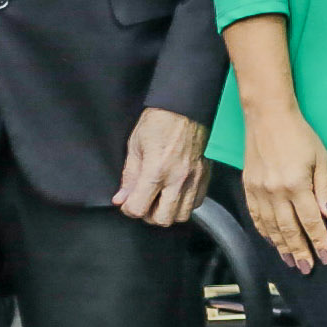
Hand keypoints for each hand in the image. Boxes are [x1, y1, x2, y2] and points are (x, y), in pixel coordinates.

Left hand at [113, 108, 209, 226]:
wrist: (186, 107)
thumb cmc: (159, 122)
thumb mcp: (135, 146)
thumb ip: (129, 176)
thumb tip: (122, 198)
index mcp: (156, 170)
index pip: (139, 208)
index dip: (128, 208)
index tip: (127, 201)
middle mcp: (178, 178)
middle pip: (163, 219)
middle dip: (149, 215)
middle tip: (144, 202)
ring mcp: (194, 178)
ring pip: (183, 215)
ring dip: (169, 211)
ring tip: (161, 199)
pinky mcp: (205, 175)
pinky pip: (198, 202)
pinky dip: (186, 203)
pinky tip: (176, 192)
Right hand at [240, 105, 326, 273]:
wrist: (267, 117)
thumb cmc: (300, 135)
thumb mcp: (322, 158)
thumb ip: (326, 188)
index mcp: (296, 185)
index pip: (311, 221)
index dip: (320, 241)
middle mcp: (275, 192)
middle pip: (290, 230)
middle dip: (300, 251)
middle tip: (308, 268)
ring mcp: (259, 191)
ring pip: (271, 228)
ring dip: (282, 247)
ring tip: (291, 262)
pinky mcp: (248, 187)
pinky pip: (256, 217)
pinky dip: (265, 232)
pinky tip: (272, 242)